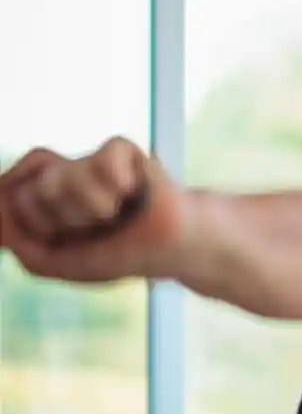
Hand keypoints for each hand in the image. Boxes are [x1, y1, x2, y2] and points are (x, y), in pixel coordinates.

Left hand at [0, 136, 187, 281]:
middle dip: (66, 220)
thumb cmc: (117, 254)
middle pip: (35, 189)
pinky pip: (101, 159)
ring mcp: (89, 162)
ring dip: (93, 208)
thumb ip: (13, 237)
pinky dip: (116, 183)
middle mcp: (62, 176)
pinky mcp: (121, 152)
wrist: (172, 249)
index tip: (69, 238)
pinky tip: (129, 191)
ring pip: (64, 176)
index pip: (9, 194)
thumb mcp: (51, 261)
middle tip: (97, 227)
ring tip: (116, 213)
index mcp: (41, 201)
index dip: (40, 224)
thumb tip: (0, 199)